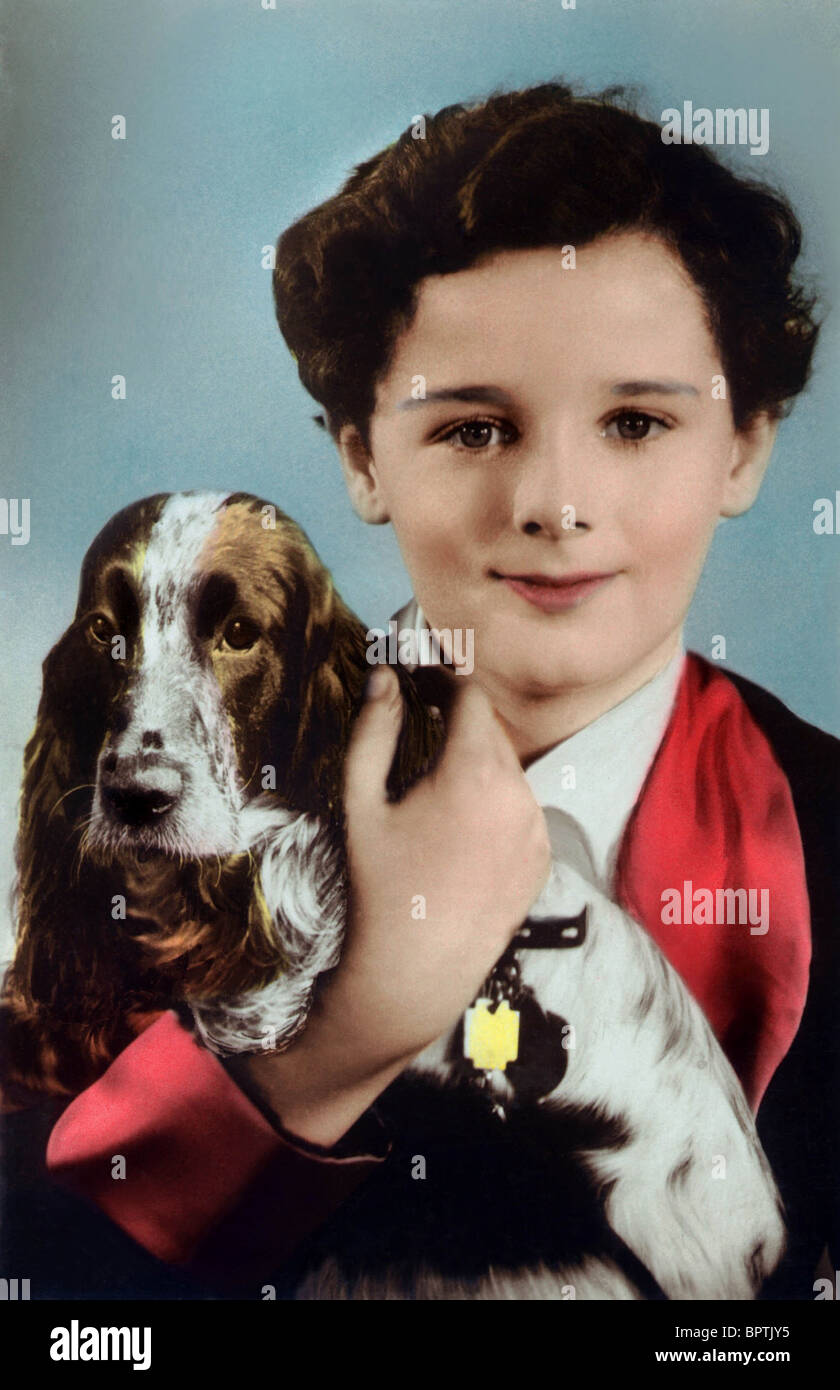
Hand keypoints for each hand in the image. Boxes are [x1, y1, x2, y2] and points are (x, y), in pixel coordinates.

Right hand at [324, 663, 551, 1064]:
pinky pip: (519, 809)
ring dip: (476, 761)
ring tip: (435, 782)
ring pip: (507, 770)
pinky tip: (458, 826)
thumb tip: (385, 676)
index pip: (470, 696)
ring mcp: (536, 828)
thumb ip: (374, 731)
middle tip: (420, 717)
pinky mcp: (543, 857)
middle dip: (457, 719)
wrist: (417, 971)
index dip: (443, 678)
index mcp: (474, 772)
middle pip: (490, 730)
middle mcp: (518, 794)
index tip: (419, 676)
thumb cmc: (380, 884)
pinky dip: (494, 802)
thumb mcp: (363, 802)